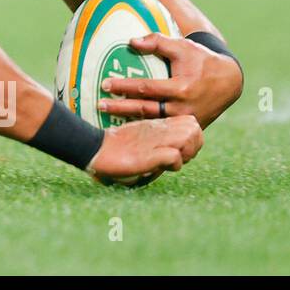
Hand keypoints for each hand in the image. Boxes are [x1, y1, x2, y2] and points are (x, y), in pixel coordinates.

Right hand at [88, 115, 203, 183]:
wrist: (94, 148)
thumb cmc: (113, 145)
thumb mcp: (140, 137)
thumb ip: (155, 136)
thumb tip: (171, 146)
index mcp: (158, 124)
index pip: (191, 124)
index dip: (192, 137)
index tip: (181, 148)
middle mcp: (161, 130)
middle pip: (195, 129)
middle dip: (193, 145)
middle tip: (179, 154)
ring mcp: (156, 141)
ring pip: (189, 139)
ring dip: (186, 152)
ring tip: (169, 160)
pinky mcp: (150, 156)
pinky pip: (174, 156)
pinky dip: (172, 163)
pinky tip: (160, 166)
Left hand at [98, 33, 242, 127]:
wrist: (229, 82)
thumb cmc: (202, 60)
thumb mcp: (183, 47)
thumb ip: (157, 42)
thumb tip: (131, 41)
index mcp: (181, 88)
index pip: (146, 88)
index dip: (124, 86)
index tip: (105, 84)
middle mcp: (182, 108)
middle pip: (145, 109)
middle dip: (120, 108)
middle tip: (99, 105)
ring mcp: (185, 121)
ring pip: (153, 123)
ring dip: (130, 121)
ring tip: (107, 118)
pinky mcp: (187, 128)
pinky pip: (164, 130)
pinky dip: (146, 129)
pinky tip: (128, 128)